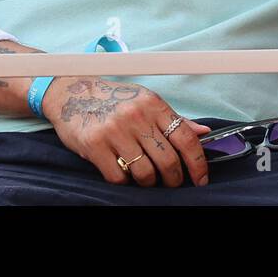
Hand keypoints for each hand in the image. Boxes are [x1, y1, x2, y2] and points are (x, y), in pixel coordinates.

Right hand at [43, 75, 211, 186]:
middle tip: (172, 182)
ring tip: (146, 177)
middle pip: (168, 160)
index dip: (197, 162)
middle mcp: (136, 116)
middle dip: (174, 178)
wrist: (73, 94)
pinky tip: (125, 173)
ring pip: (145, 172)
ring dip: (149, 182)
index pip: (185, 138)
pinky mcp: (94, 145)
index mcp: (154, 104)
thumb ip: (174, 120)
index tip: (200, 178)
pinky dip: (125, 181)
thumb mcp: (147, 102)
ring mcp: (115, 131)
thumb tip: (204, 132)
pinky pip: (118, 177)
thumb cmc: (115, 100)